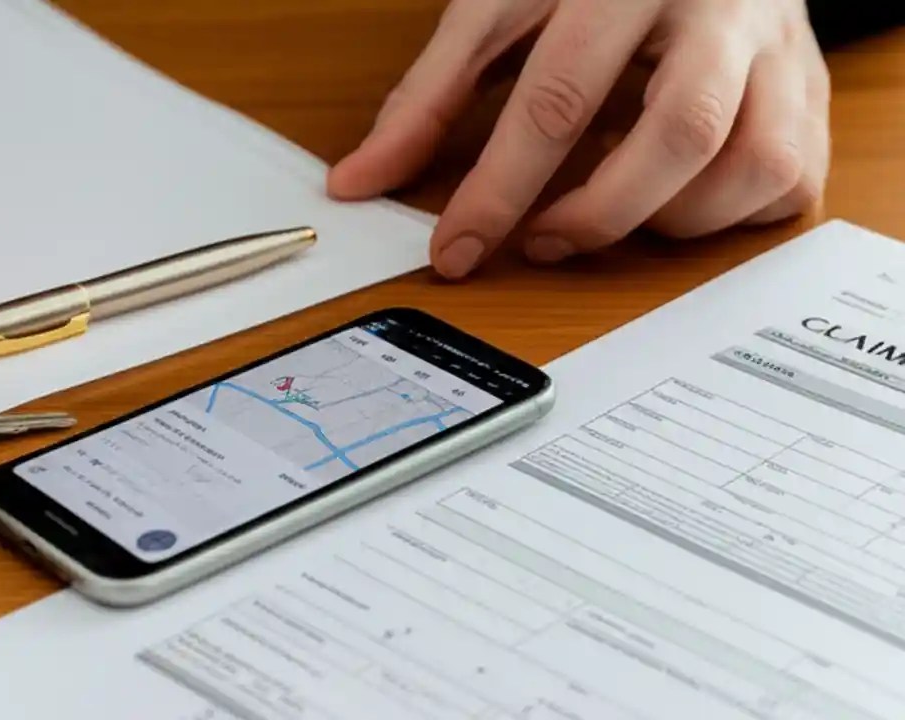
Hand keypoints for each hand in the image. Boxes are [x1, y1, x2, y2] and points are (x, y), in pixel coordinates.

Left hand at [328, 0, 830, 277]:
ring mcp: (782, 56)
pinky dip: (723, 216)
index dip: (498, 190)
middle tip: (542, 242)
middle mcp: (722, 12)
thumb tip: (359, 181)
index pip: (558, 98)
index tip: (455, 251)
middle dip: (599, 214)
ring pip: (749, 165)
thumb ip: (429, 98)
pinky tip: (672, 197)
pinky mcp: (814, 98)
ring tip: (610, 208)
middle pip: (680, 134)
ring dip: (667, 219)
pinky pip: (788, 184)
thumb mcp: (499, 13)